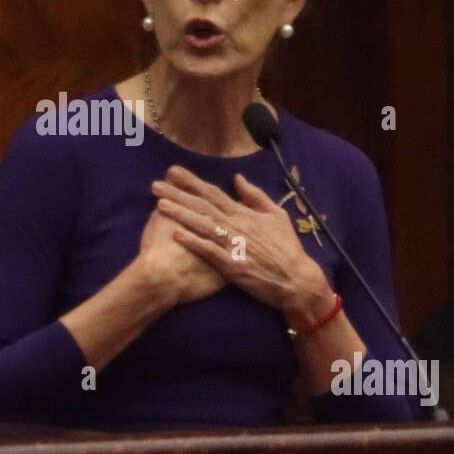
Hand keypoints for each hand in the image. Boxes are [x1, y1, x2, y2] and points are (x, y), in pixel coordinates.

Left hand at [151, 165, 332, 317]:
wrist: (297, 280)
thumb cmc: (287, 247)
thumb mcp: (277, 215)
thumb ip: (255, 196)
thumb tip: (237, 178)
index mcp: (245, 214)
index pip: (213, 194)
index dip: (192, 183)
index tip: (173, 172)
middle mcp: (237, 226)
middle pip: (202, 207)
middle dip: (178, 195)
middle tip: (155, 185)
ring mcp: (234, 246)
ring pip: (203, 226)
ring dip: (181, 215)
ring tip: (160, 205)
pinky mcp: (233, 266)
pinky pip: (210, 252)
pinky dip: (193, 242)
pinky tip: (176, 235)